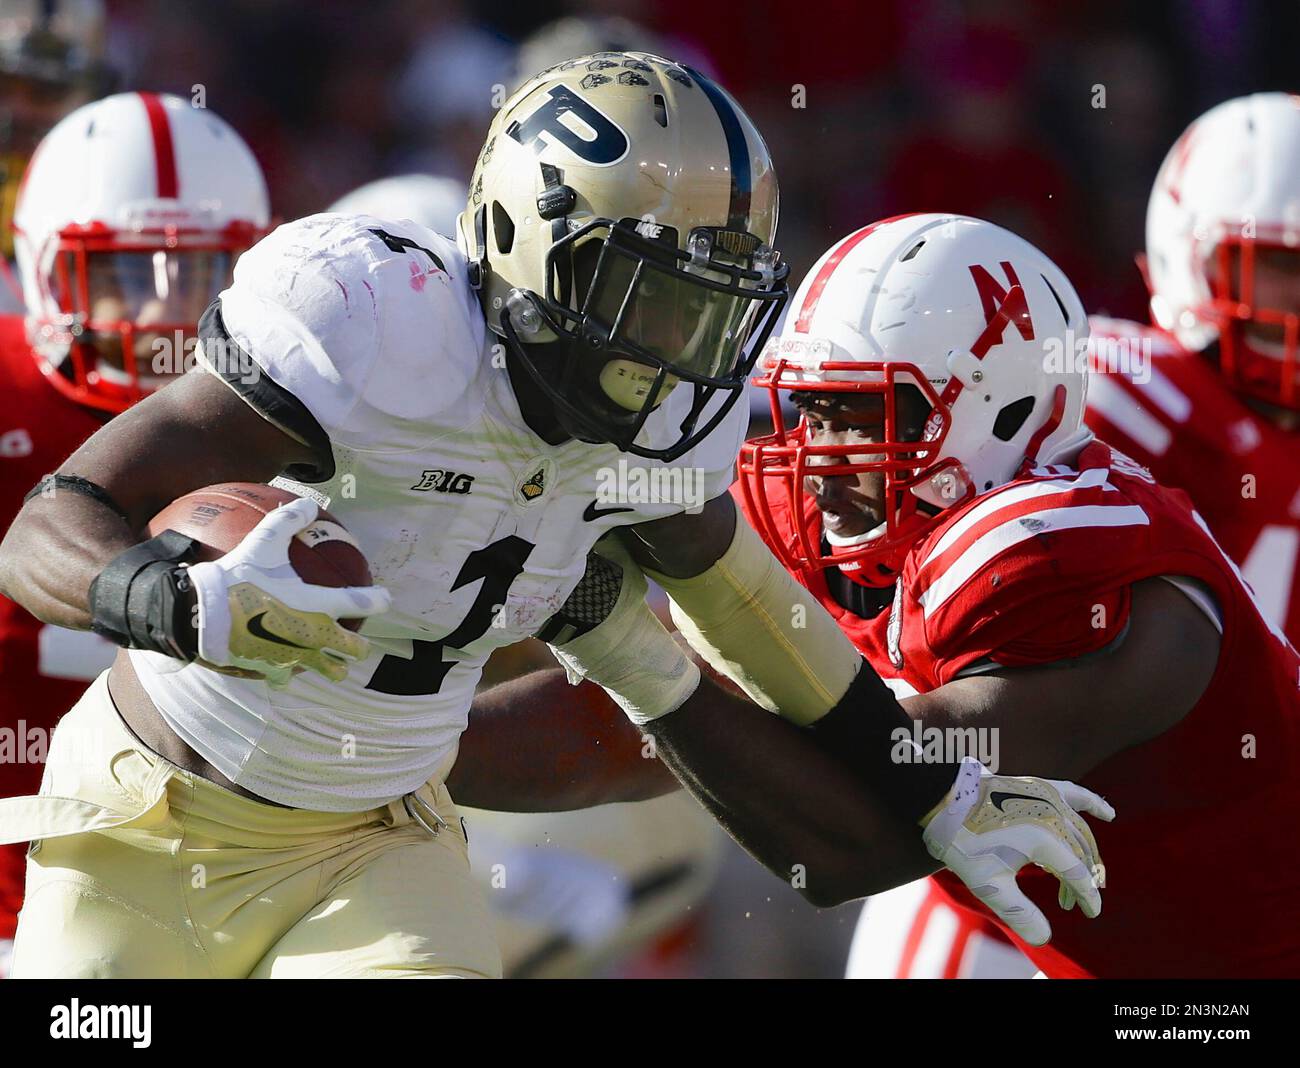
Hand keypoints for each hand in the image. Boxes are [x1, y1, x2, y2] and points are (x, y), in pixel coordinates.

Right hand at [186, 497, 390, 682]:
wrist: (204, 614)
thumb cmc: (240, 577)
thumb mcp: (264, 541)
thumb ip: (288, 520)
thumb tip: (307, 502)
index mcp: (320, 605)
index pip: (362, 603)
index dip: (379, 601)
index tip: (385, 599)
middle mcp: (315, 635)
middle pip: (354, 649)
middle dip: (360, 647)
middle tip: (358, 642)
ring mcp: (297, 657)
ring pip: (331, 671)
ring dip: (335, 667)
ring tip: (334, 663)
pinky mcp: (274, 669)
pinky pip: (289, 677)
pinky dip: (289, 672)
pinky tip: (284, 666)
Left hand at [921, 757, 1113, 946]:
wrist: (944, 801)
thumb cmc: (964, 843)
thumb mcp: (989, 884)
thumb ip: (1019, 913)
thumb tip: (1045, 938)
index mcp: (1046, 838)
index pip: (1078, 875)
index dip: (1088, 897)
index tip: (1091, 913)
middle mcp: (1054, 814)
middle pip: (1081, 854)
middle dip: (1084, 881)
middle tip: (1075, 902)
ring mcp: (1048, 796)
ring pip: (1080, 831)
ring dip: (1085, 855)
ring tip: (1085, 877)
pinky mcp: (1039, 786)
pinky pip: (1075, 795)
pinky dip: (1093, 804)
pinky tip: (1109, 814)